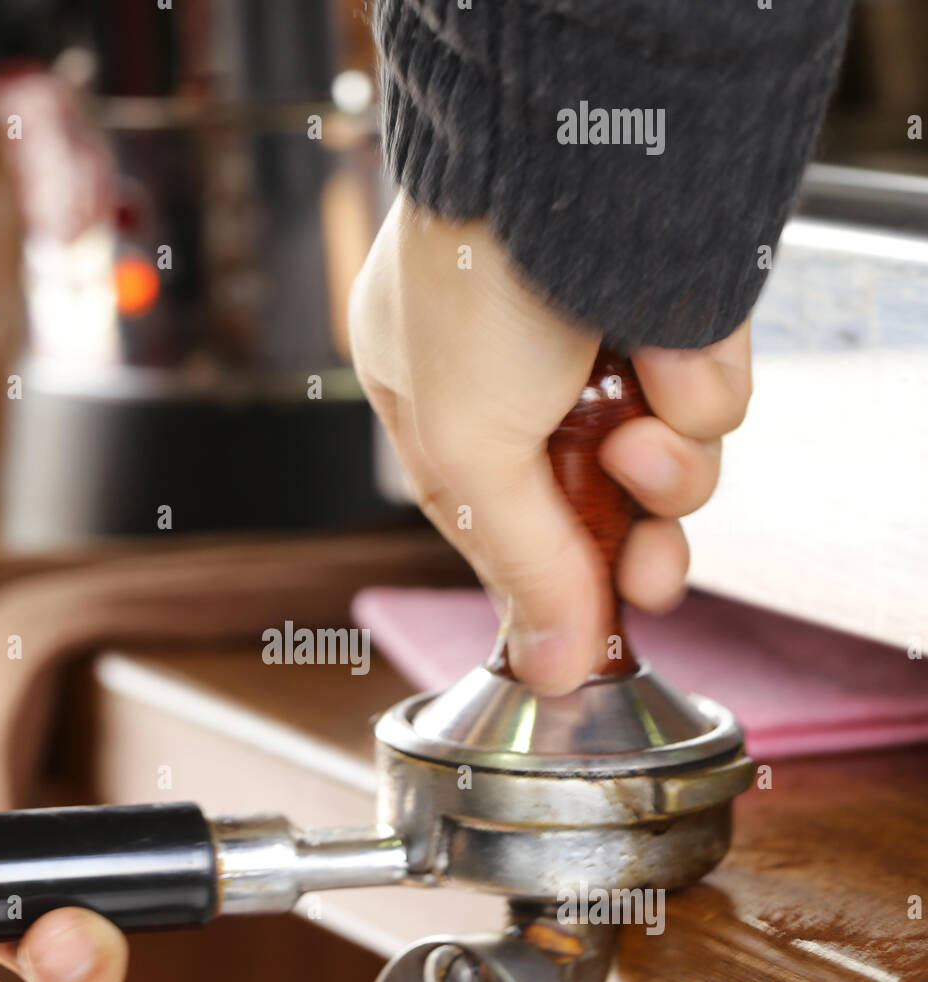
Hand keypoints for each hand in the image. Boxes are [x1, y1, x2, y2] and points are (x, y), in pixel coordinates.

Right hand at [349, 194, 751, 693]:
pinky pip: (711, 401)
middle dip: (632, 549)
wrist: (570, 148)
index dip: (551, 582)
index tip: (585, 637)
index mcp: (435, 404)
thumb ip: (522, 567)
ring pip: (668, 468)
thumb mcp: (470, 453)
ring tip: (643, 430)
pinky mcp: (678, 320)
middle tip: (649, 570)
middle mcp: (522, 381)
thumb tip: (552, 667)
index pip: (500, 523)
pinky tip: (671, 353)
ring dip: (669, 470)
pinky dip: (699, 390)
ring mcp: (604, 351)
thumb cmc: (473, 282)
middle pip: (598, 511)